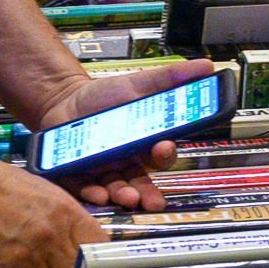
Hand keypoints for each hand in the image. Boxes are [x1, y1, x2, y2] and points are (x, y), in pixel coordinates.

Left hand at [32, 57, 220, 208]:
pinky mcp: (78, 175)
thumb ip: (170, 77)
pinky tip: (98, 195)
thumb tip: (205, 66)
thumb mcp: (138, 83)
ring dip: (123, 195)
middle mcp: (125, 161)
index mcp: (143, 143)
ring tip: (127, 197)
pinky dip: (93, 193)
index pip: (161, 154)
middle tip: (152, 200)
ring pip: (116, 189)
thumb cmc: (103, 96)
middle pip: (140, 181)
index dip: (165, 154)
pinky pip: (86, 189)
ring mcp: (102, 170)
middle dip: (148, 193)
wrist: (63, 99)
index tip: (163, 147)